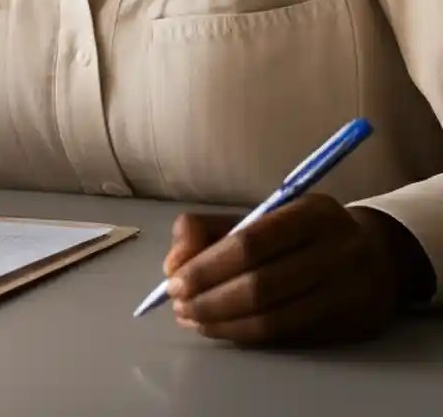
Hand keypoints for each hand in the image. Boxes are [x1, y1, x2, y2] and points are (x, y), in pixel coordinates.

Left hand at [163, 194, 401, 345]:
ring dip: (223, 324)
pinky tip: (222, 329)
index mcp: (311, 213)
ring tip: (193, 320)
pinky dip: (247, 336)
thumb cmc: (300, 234)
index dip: (205, 267)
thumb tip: (173, 266)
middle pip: (260, 285)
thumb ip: (207, 231)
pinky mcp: (352, 324)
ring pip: (273, 318)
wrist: (375, 255)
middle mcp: (338, 250)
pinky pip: (288, 335)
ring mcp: (351, 290)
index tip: (174, 282)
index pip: (249, 244)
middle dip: (209, 300)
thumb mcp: (260, 216)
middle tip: (179, 307)